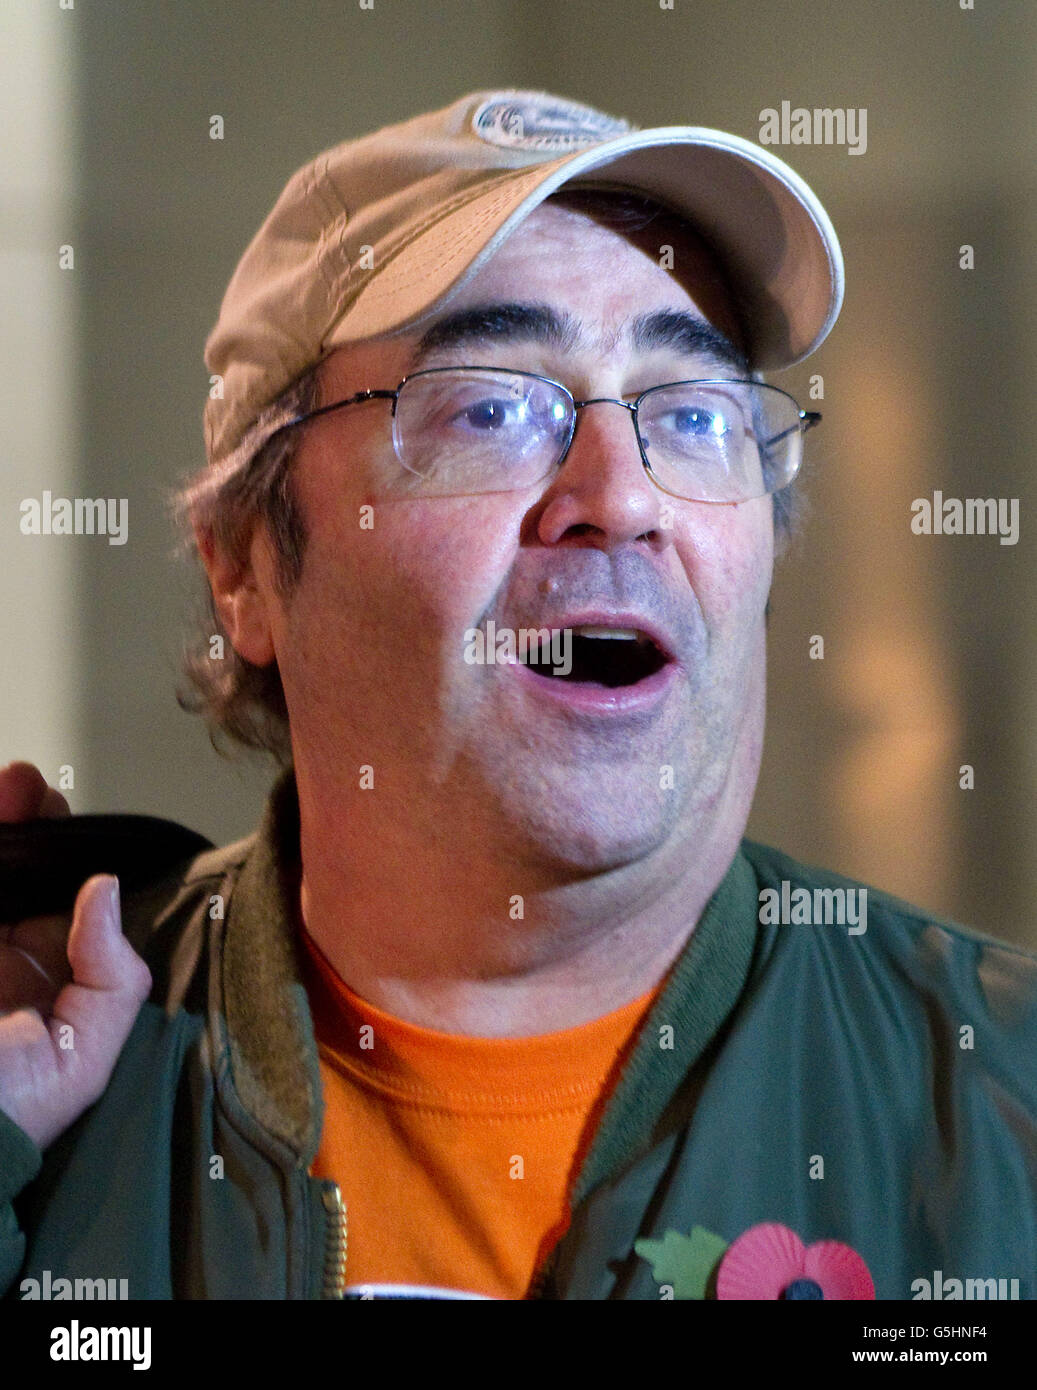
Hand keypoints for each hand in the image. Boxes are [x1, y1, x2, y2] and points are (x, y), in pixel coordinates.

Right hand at [0, 762, 151, 1150]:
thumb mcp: (79, 1061)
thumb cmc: (7, 1117)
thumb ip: (110, 978)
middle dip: (26, 827)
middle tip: (27, 784)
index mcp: (48, 983)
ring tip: (9, 785)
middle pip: (19, 876)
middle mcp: (6, 960)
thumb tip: (104, 889)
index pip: (64, 901)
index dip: (67, 854)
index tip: (62, 809)